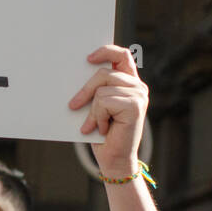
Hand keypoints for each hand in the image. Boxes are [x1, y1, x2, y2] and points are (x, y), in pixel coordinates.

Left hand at [67, 45, 147, 177]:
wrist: (114, 159)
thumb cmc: (103, 133)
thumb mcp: (97, 107)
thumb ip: (96, 89)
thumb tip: (76, 72)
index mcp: (130, 83)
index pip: (122, 55)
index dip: (106, 51)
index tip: (88, 58)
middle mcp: (137, 87)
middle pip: (104, 73)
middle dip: (85, 90)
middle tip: (73, 105)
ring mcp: (138, 95)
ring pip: (101, 89)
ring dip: (93, 110)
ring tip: (95, 125)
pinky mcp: (135, 105)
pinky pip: (104, 101)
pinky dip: (97, 116)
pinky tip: (103, 128)